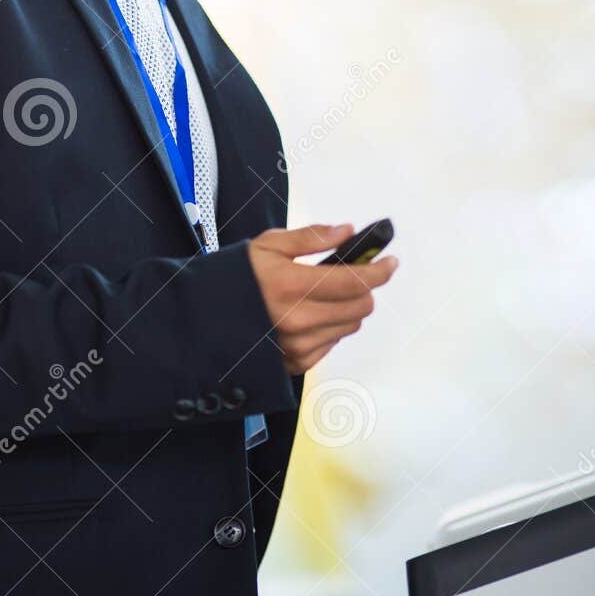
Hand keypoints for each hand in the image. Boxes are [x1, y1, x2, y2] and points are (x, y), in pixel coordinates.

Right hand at [247, 222, 398, 375]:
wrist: (204, 318)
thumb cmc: (236, 276)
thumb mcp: (267, 245)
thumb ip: (310, 237)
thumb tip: (348, 232)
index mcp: (291, 285)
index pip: (354, 282)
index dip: (379, 270)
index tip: (390, 261)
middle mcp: (297, 320)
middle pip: (360, 307)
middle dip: (363, 288)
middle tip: (353, 276)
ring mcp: (297, 346)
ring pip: (349, 326)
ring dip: (347, 308)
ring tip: (324, 295)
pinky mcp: (294, 363)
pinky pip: (331, 344)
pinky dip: (330, 328)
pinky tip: (311, 315)